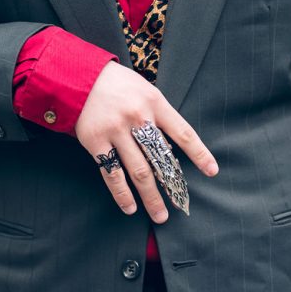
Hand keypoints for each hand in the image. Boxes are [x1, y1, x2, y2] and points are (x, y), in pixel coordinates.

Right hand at [74, 61, 217, 222]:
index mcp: (155, 102)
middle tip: (181, 205)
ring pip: (139, 171)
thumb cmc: (118, 85)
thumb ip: (158, 116)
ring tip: (159, 215)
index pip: (183, 133)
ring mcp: (116, 130)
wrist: (79, 76)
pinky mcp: (96, 141)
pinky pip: (112, 173)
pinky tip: (130, 207)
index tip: (212, 171)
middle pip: (161, 159)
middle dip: (173, 186)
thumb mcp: (144, 91)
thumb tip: (171, 149)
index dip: (199, 154)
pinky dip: (122, 193)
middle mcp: (138, 117)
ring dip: (151, 197)